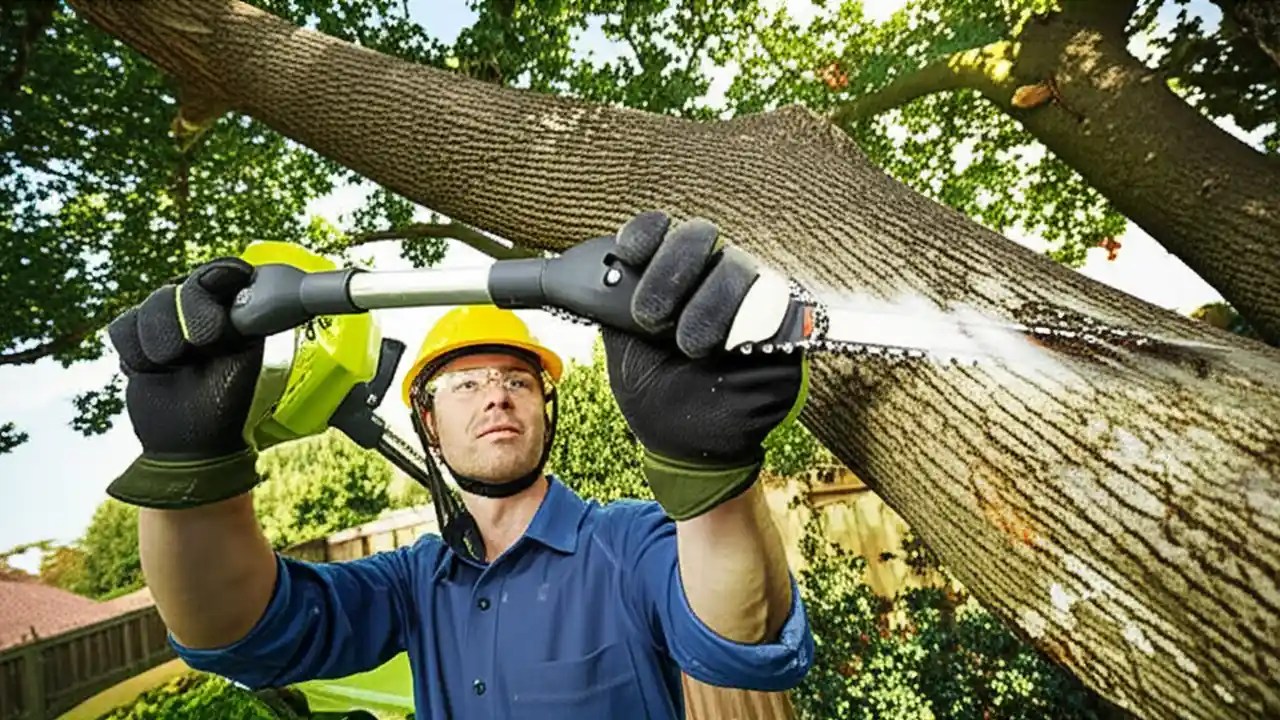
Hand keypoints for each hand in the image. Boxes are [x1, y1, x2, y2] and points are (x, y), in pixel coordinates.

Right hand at [106, 257, 264, 508]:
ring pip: (150, 305)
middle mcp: (200, 311)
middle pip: (182, 285)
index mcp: (235, 311)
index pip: (224, 272)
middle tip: (200, 344)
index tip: (224, 285)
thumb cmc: (229, 405)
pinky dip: (135, 352)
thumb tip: (259, 283)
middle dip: (190, 313)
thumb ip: (247, 319)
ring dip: (161, 340)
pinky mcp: (136, 341)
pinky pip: (122, 327)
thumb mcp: (247, 359)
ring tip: (173, 366)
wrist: (190, 446)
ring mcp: (166, 325)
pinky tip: (152, 371)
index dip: (220, 276)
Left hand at [601, 211, 807, 519]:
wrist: (689, 446)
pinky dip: (749, 322)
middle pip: (701, 237)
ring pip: (737, 267)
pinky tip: (728, 348)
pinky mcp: (782, 325)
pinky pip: (776, 303)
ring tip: (689, 346)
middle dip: (672, 269)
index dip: (647, 233)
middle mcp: (709, 277)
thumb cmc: (655, 393)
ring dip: (708, 304)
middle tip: (651, 315)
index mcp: (669, 276)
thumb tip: (589, 274)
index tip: (629, 253)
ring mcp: (748, 297)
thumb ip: (612, 309)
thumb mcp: (622, 350)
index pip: (661, 231)